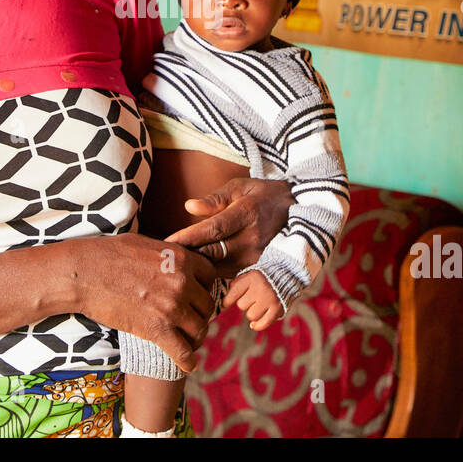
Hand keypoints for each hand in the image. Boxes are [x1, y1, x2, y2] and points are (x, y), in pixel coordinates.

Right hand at [72, 234, 217, 373]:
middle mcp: (182, 282)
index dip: (203, 287)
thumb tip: (176, 259)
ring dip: (195, 336)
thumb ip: (168, 254)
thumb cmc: (109, 254)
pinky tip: (187, 364)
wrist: (84, 272)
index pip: (210, 276)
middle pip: (208, 305)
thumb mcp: (147, 244)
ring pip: (200, 329)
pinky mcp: (156, 329)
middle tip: (189, 319)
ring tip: (188, 340)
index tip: (194, 296)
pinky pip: (183, 352)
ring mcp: (171, 307)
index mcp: (182, 258)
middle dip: (200, 313)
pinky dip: (187, 361)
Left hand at [164, 177, 292, 278]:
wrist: (297, 210)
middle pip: (214, 252)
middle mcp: (253, 238)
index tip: (167, 242)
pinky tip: (197, 271)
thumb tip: (189, 206)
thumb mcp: (240, 186)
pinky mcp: (258, 268)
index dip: (189, 237)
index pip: (213, 229)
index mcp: (246, 213)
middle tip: (165, 258)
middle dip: (188, 256)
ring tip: (176, 265)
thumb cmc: (261, 195)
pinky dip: (212, 273)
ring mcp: (257, 256)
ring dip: (198, 267)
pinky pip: (230, 275)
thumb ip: (215, 198)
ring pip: (220, 268)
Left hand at [223, 271, 281, 330]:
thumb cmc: (261, 278)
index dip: (227, 300)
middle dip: (244, 303)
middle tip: (251, 298)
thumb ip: (236, 286)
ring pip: (251, 316)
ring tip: (257, 306)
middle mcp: (261, 288)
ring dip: (252, 313)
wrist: (286, 275)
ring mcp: (270, 299)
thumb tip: (224, 304)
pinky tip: (254, 324)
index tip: (225, 304)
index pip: (234, 292)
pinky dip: (257, 325)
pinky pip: (263, 323)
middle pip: (242, 305)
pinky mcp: (278, 308)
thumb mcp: (249, 275)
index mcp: (252, 277)